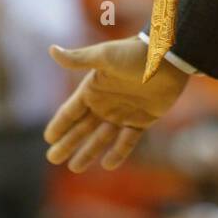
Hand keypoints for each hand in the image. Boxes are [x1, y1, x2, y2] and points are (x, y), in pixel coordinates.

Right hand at [44, 35, 190, 172]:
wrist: (168, 57)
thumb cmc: (135, 53)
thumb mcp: (105, 56)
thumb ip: (78, 59)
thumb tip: (51, 50)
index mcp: (93, 89)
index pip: (70, 111)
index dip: (59, 125)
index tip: (48, 139)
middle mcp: (105, 103)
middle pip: (82, 128)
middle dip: (67, 143)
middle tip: (53, 159)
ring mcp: (123, 113)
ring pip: (101, 138)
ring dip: (88, 152)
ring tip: (74, 167)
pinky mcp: (142, 120)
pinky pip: (127, 141)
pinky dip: (118, 153)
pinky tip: (107, 165)